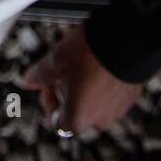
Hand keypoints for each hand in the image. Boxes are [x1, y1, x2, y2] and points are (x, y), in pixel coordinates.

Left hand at [22, 23, 143, 134]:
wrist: (131, 39)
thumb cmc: (91, 53)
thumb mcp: (56, 60)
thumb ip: (40, 74)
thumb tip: (29, 81)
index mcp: (77, 118)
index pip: (56, 121)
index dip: (48, 100)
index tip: (48, 81)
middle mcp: (99, 120)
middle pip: (77, 111)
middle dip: (69, 91)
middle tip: (66, 68)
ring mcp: (118, 109)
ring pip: (96, 102)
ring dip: (88, 87)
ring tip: (85, 62)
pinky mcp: (132, 95)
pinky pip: (113, 94)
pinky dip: (105, 83)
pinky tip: (102, 62)